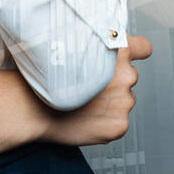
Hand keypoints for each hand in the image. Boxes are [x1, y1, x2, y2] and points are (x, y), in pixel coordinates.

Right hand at [36, 35, 151, 145]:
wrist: (30, 106)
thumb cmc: (46, 76)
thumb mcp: (72, 48)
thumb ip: (97, 50)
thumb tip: (105, 53)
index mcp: (117, 51)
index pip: (143, 47)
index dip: (136, 53)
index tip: (132, 56)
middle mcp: (126, 74)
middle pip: (129, 77)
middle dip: (114, 82)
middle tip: (88, 86)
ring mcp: (125, 101)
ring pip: (123, 100)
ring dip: (110, 103)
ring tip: (82, 104)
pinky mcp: (119, 125)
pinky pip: (118, 121)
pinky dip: (104, 122)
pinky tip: (84, 119)